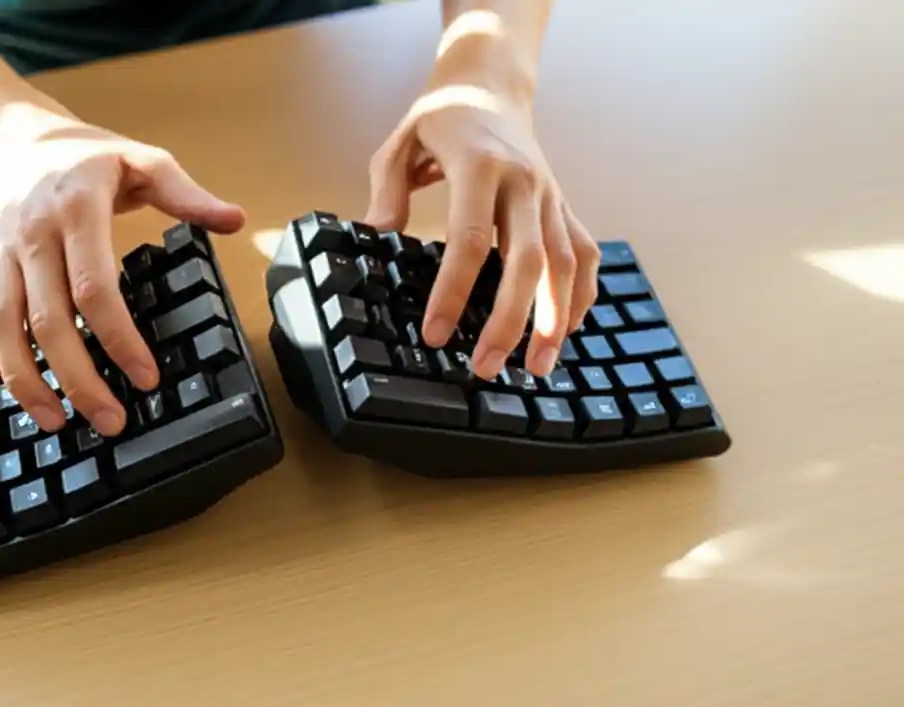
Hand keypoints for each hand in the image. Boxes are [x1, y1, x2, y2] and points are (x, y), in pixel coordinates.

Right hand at [0, 121, 244, 435]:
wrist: (18, 138)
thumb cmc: (88, 156)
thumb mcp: (144, 161)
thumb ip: (188, 195)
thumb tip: (236, 220)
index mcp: (77, 209)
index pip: (93, 288)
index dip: (119, 339)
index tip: (145, 378)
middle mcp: (32, 236)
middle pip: (48, 321)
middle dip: (77, 379)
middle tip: (111, 420)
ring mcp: (0, 254)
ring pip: (1, 327)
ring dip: (25, 380)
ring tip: (55, 421)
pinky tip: (8, 383)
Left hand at [365, 81, 599, 379]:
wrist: (491, 87)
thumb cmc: (442, 119)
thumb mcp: (400, 142)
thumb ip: (388, 189)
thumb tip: (374, 234)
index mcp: (480, 166)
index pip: (470, 239)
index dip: (453, 291)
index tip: (435, 333)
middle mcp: (524, 182)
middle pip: (528, 261)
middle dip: (509, 321)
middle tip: (486, 366)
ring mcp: (550, 195)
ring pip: (565, 264)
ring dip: (554, 320)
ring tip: (537, 369)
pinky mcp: (564, 206)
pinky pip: (584, 255)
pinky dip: (580, 296)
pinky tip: (564, 333)